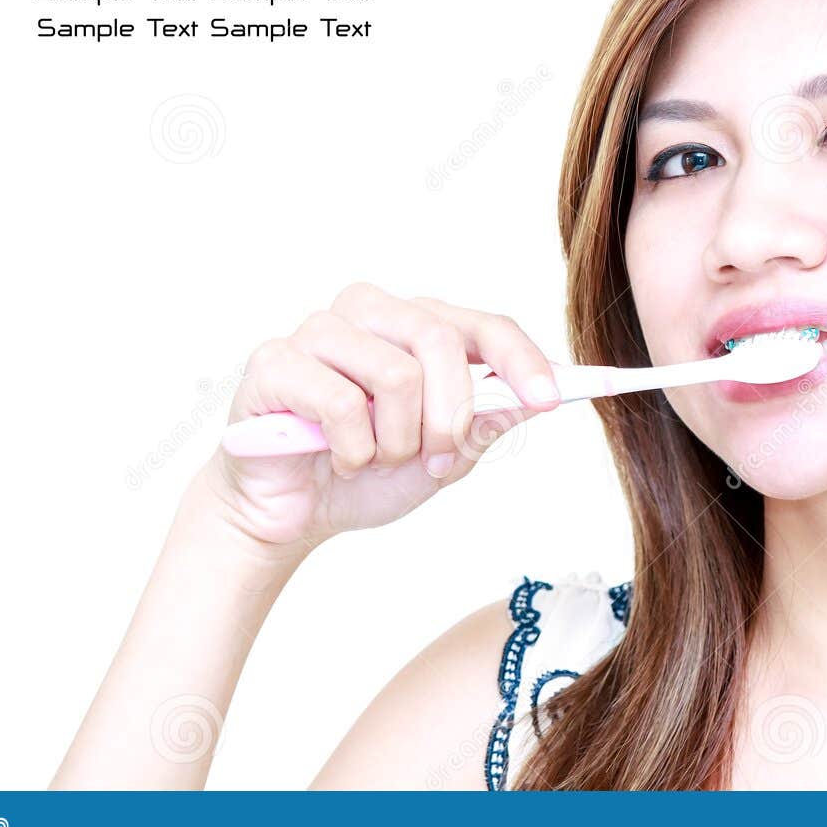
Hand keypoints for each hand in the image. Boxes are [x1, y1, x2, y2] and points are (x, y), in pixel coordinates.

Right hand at [202, 283, 561, 551]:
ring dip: (397, 441)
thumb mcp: (443, 457)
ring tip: (375, 459)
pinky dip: (353, 450)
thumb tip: (533, 397)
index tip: (551, 399)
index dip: (521, 360)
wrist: (292, 514)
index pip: (483, 325)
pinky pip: (342, 404)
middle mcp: (370, 312)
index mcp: (416, 324)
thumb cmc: (366, 473)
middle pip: (441, 341)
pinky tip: (336, 459)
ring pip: (396, 374)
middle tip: (435, 462)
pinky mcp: (275, 361)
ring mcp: (319, 331)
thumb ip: (484, 422)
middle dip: (450, 418)